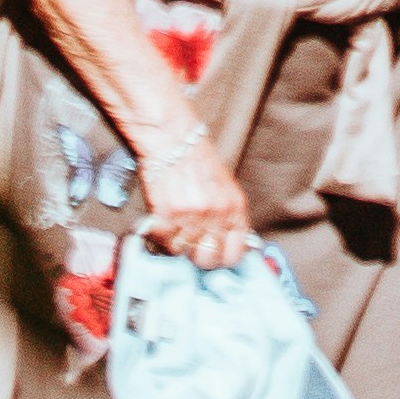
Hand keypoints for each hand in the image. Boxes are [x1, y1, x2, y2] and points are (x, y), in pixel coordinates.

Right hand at [135, 117, 253, 266]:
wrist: (173, 138)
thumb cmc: (199, 162)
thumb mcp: (226, 187)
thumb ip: (230, 218)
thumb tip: (235, 247)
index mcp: (235, 207)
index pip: (236, 253)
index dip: (224, 258)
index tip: (216, 254)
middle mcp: (215, 214)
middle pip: (208, 259)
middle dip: (199, 256)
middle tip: (193, 244)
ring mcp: (190, 216)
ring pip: (185, 253)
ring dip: (180, 244)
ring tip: (177, 227)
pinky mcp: (166, 216)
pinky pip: (165, 244)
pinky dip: (163, 238)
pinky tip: (165, 222)